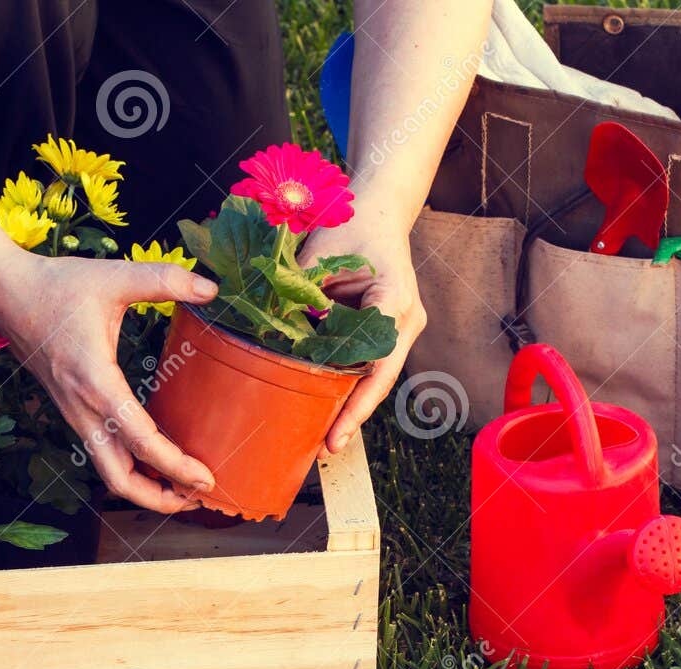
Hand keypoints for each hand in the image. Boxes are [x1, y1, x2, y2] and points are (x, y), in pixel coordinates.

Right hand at [0, 254, 218, 513]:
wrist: (1, 293)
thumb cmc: (54, 285)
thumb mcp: (113, 276)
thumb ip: (164, 279)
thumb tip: (210, 287)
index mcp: (96, 383)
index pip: (141, 442)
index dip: (176, 467)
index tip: (206, 480)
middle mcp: (84, 409)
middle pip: (120, 479)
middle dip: (160, 497)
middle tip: (200, 497)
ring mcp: (75, 414)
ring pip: (109, 472)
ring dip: (145, 488)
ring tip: (184, 488)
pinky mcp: (73, 411)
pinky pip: (103, 453)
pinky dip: (132, 467)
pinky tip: (157, 459)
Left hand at [298, 207, 426, 456]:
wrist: (379, 210)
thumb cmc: (350, 226)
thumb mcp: (318, 257)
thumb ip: (298, 294)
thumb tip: (275, 334)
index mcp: (393, 302)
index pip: (374, 364)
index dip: (354, 402)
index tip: (335, 433)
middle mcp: (405, 320)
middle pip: (379, 379)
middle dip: (354, 414)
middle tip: (326, 447)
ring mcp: (402, 327)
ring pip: (376, 375)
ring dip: (352, 404)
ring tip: (326, 438)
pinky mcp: (391, 329)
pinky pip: (370, 363)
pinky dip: (350, 383)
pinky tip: (329, 407)